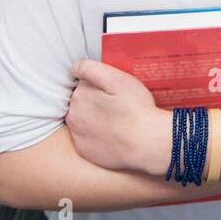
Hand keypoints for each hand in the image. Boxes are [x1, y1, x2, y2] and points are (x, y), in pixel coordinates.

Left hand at [67, 60, 170, 175]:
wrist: (147, 144)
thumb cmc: (136, 109)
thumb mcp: (117, 79)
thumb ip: (90, 69)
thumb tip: (75, 69)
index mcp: (80, 95)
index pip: (82, 82)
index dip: (98, 84)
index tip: (111, 90)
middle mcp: (73, 115)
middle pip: (80, 101)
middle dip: (93, 100)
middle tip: (117, 104)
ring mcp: (77, 135)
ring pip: (81, 119)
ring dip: (92, 117)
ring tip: (115, 120)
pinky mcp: (83, 150)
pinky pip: (86, 138)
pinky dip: (95, 134)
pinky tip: (112, 134)